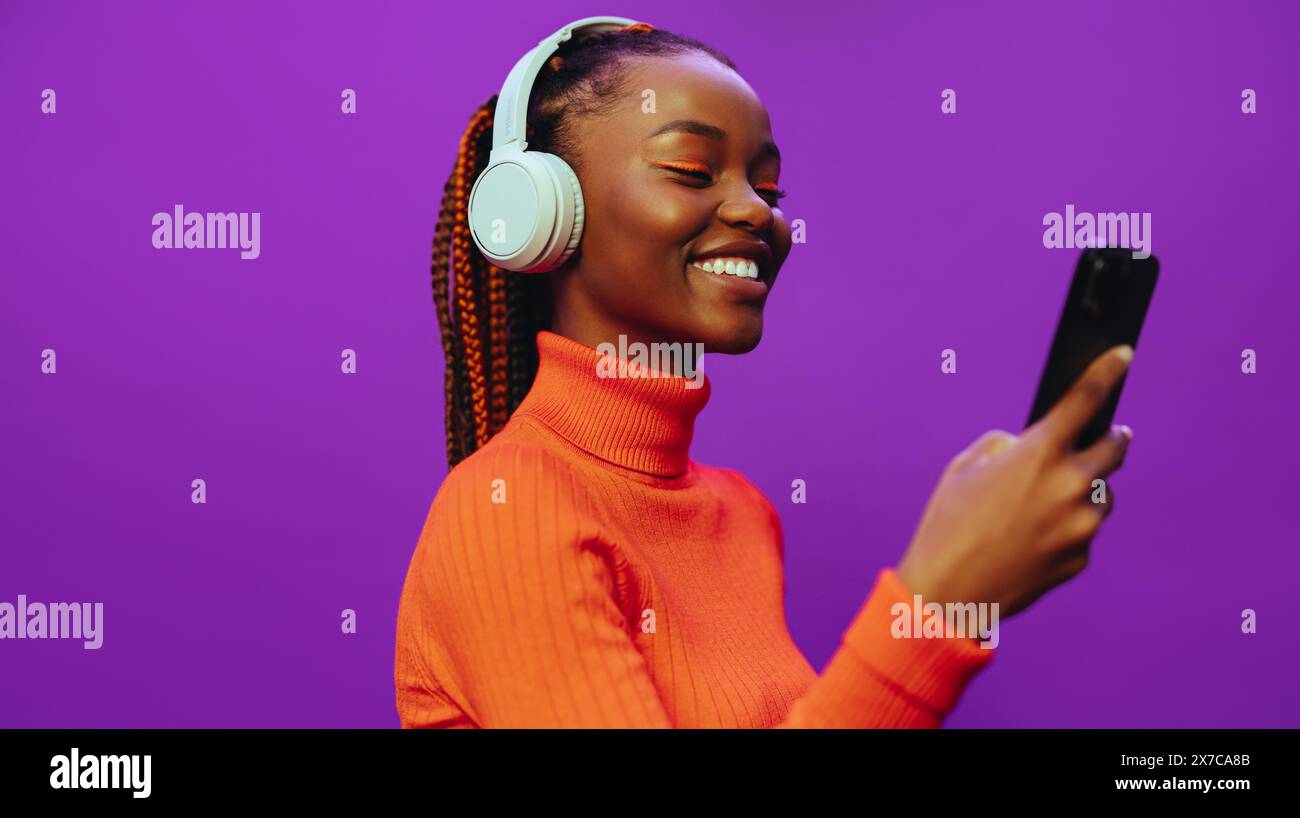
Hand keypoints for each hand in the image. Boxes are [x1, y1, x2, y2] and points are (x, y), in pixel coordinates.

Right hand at [895, 345, 1134, 617]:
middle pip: (1115, 447)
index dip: (1107, 371)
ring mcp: (1081, 526)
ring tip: (1041, 504)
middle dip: (1111, 438)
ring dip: (1083, 489)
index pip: (1084, 399)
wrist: (949, 593)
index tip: (1124, 353)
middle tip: (1105, 436)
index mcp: (1038, 454)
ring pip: (1101, 493)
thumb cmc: (947, 524)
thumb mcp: (965, 467)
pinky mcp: (1081, 557)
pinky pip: (1084, 531)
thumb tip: (1034, 446)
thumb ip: (1008, 444)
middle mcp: (1069, 486)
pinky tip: (1032, 537)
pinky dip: (1066, 527)